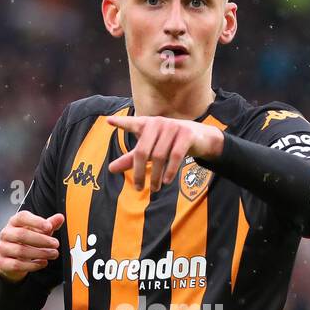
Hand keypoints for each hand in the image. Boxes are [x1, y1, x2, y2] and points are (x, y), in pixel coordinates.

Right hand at [0, 210, 63, 282]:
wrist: (12, 259)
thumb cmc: (26, 242)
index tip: (49, 227)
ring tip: (53, 254)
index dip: (36, 221)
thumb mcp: (38, 231)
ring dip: (40, 253)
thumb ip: (49, 224)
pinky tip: (43, 262)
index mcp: (14, 222)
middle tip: (55, 244)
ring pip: (21, 251)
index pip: (22, 217)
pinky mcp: (4, 263)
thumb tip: (60, 217)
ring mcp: (3, 248)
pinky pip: (18, 264)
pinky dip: (33, 265)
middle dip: (41, 240)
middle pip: (22, 235)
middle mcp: (6, 234)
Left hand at [107, 115, 224, 192]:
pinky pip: (175, 155)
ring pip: (159, 156)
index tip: (109, 121)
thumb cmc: (169, 143)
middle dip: (139, 172)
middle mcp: (158, 123)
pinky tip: (166, 181)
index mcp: (147, 125)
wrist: (200, 137)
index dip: (121, 122)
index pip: (132, 124)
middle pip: (142, 151)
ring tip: (154, 189)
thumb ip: (131, 158)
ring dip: (156, 176)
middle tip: (138, 188)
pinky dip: (170, 170)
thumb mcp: (150, 149)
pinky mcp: (186, 134)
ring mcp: (172, 127)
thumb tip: (110, 169)